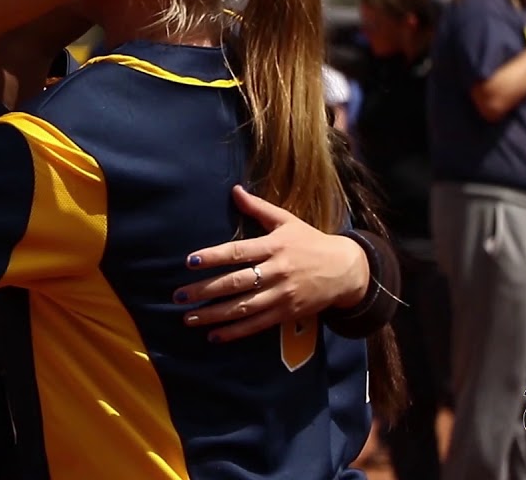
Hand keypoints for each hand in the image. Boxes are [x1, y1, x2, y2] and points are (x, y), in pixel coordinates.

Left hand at [174, 185, 369, 341]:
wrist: (345, 270)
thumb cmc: (310, 242)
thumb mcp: (286, 221)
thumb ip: (258, 208)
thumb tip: (234, 190)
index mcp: (273, 246)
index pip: (237, 252)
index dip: (212, 256)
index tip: (189, 261)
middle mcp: (276, 271)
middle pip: (236, 283)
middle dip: (205, 290)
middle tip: (179, 295)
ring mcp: (282, 295)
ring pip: (243, 308)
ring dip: (214, 315)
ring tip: (188, 318)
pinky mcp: (287, 314)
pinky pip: (257, 325)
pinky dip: (235, 332)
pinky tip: (214, 336)